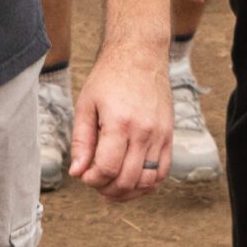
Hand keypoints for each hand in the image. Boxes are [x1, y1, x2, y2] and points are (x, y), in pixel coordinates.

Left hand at [69, 48, 172, 202]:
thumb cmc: (109, 77)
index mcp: (119, 123)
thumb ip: (81, 141)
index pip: (107, 169)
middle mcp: (144, 131)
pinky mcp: (169, 135)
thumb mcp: (86, 104)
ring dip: (128, 191)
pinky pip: (163, 171)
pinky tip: (132, 179)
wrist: (140, 55)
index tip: (84, 175)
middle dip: (107, 189)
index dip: (92, 180)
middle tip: (96, 182)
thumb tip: (77, 172)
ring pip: (148, 181)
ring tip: (113, 185)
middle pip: (128, 180)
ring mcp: (160, 134)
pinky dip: (148, 183)